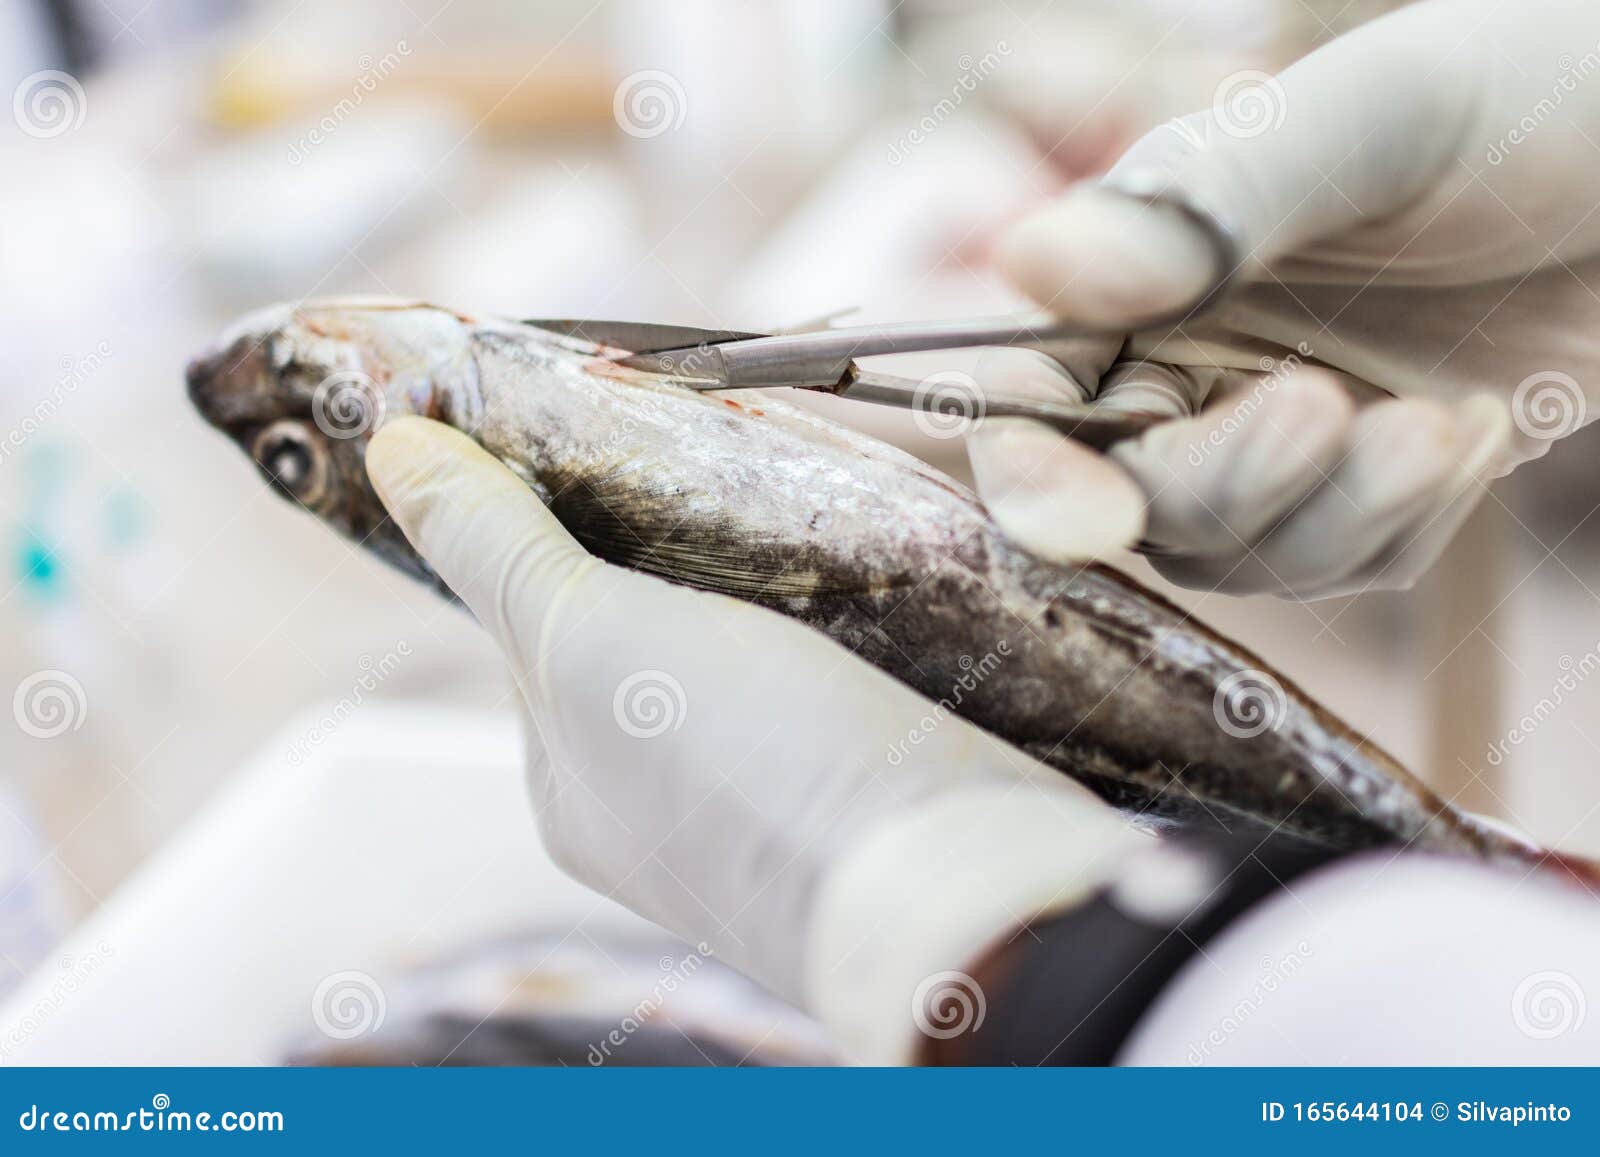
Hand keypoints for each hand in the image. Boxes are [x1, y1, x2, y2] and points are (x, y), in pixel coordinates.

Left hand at [365, 417, 1141, 1059]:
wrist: (954, 887)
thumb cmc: (742, 774)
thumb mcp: (588, 639)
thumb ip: (497, 546)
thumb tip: (386, 446)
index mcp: (573, 788)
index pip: (535, 629)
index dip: (552, 525)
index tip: (592, 433)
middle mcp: (661, 808)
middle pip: (646, 631)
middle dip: (674, 540)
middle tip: (713, 443)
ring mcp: (772, 800)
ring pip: (750, 647)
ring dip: (768, 570)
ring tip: (798, 489)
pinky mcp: (867, 778)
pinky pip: (836, 669)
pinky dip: (843, 610)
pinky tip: (871, 563)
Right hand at [971, 0, 1599, 598]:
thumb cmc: (1527, 95)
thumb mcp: (1372, 127)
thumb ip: (1205, 204)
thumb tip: (1027, 260)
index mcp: (1144, 265)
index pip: (1030, 394)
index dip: (1033, 468)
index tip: (1095, 513)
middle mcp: (1187, 359)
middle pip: (1130, 495)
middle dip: (1224, 483)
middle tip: (1324, 410)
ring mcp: (1273, 430)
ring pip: (1235, 551)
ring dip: (1337, 511)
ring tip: (1444, 425)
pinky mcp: (1366, 485)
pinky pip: (1346, 561)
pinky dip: (1409, 518)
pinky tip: (1480, 428)